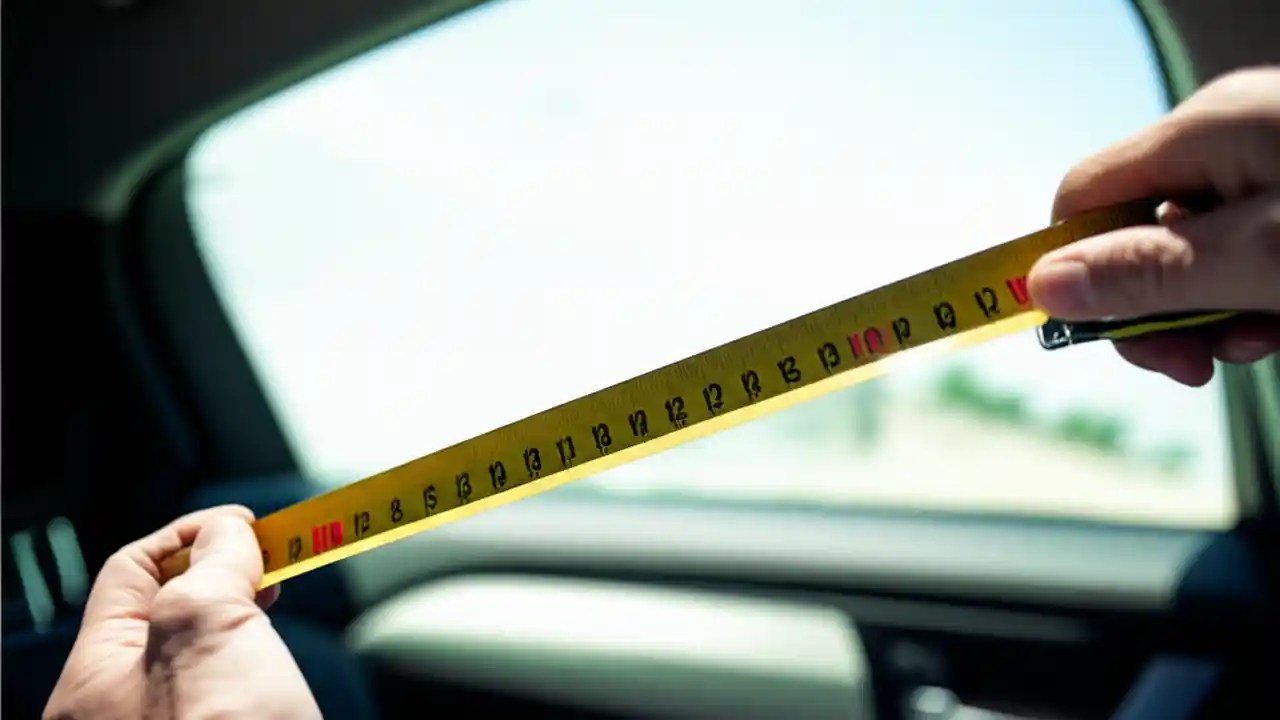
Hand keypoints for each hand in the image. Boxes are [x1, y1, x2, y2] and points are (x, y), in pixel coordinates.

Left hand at [44, 505, 320, 719]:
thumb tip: (226, 532)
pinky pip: (228, 692)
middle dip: (223, 576)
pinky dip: (257, 664)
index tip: (245, 527)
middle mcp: (123, 711)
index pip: (131, 573)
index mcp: (94, 681)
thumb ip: (210, 564)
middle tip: (271, 563)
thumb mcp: (208, 625)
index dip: (190, 535)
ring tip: (277, 610)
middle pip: (168, 611)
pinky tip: (280, 669)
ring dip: (244, 620)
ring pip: (203, 652)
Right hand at [1028, 65, 1279, 385]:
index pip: (1082, 199)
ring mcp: (1266, 164)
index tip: (1089, 334)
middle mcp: (1226, 139)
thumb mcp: (1263, 258)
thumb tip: (1041, 285)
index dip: (1071, 268)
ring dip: (1210, 313)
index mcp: (1204, 132)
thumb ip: (1150, 273)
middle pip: (1136, 233)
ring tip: (1260, 341)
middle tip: (1193, 364)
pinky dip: (1254, 297)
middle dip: (1153, 307)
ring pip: (1194, 253)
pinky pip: (1245, 252)